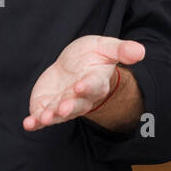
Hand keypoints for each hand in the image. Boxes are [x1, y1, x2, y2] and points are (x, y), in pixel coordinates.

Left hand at [24, 35, 145, 130]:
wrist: (74, 67)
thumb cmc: (92, 57)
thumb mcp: (106, 47)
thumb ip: (121, 49)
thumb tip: (141, 51)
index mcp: (95, 82)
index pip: (93, 85)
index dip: (87, 86)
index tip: (80, 85)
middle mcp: (80, 97)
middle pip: (76, 104)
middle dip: (69, 107)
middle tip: (62, 108)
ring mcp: (63, 103)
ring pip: (59, 113)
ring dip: (51, 116)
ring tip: (44, 118)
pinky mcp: (47, 106)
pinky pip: (42, 116)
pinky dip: (35, 121)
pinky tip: (28, 124)